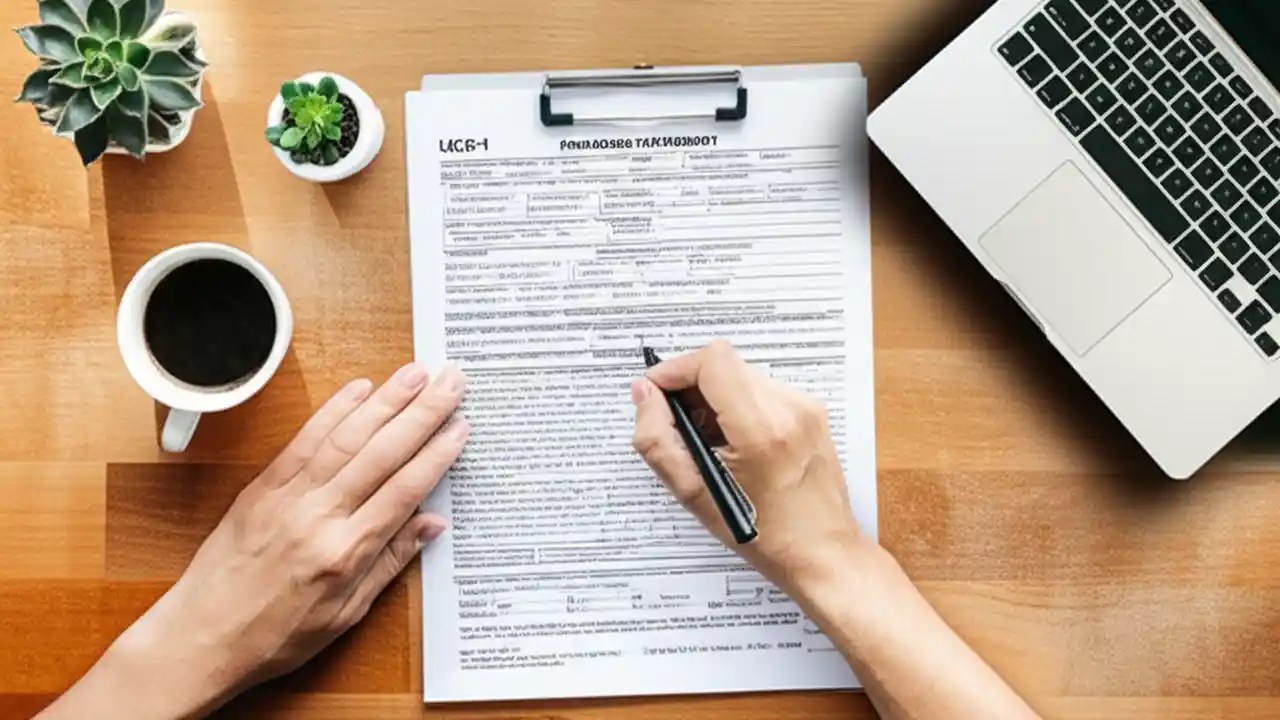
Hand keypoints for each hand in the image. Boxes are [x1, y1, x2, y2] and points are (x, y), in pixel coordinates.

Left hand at [48, 363, 468, 718]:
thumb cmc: (274, 636)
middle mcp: (319, 516)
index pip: (404, 490)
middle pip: (382, 453)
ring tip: (416, 373)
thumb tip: (431, 523)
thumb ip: (390, 562)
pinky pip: (305, 440)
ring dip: (386, 400)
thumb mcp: (346, 614)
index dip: (437, 455)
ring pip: (347, 437)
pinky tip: (359, 389)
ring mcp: (288, 496)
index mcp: (345, 552)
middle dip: (423, 413)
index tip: (461, 427)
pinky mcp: (263, 486)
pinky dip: (334, 410)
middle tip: (451, 381)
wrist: (201, 637)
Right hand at [630, 341, 866, 597]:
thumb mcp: (695, 494)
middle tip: (677, 425)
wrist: (823, 552)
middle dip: (691, 386)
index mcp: (761, 429)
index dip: (675, 369)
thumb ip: (659, 439)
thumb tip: (644, 394)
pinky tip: (735, 443)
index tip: (655, 391)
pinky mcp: (813, 411)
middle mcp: (789, 408)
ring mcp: (806, 407)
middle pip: (724, 365)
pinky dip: (738, 406)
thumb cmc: (763, 534)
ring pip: (741, 375)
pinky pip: (762, 390)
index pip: (713, 361)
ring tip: (709, 442)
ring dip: (714, 397)